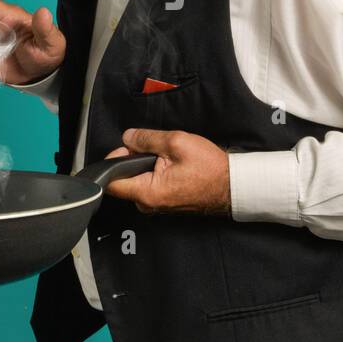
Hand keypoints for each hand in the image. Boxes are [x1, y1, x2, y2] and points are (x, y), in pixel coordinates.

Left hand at [103, 129, 230, 215]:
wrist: (231, 186)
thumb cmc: (209, 168)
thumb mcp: (177, 142)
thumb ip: (147, 138)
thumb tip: (127, 137)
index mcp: (147, 192)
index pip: (111, 181)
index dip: (114, 160)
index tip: (128, 147)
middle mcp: (147, 203)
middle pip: (123, 178)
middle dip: (133, 159)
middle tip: (154, 149)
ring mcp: (155, 204)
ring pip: (137, 180)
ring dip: (146, 164)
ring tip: (168, 157)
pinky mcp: (163, 201)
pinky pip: (149, 184)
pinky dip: (155, 171)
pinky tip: (172, 165)